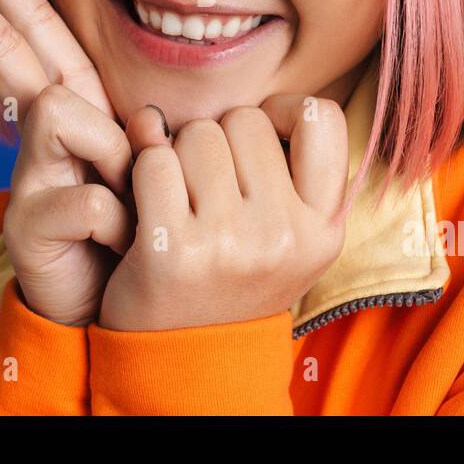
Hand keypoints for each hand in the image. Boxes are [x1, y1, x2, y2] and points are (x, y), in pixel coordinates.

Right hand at [0, 0, 159, 325]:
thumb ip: (145, 138)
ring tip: (128, 200)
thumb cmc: (138, 231)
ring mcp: (29, 177)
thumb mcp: (152, 172)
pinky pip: (90, 199)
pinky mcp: (27, 225)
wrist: (118, 310)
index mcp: (75, 109)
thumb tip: (143, 126)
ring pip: (61, 111)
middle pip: (5, 51)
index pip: (37, 34)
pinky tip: (118, 244)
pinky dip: (118, 222)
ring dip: (110, 153)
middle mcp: (44, 135)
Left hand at [99, 95, 349, 331]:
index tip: (258, 136)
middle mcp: (286, 235)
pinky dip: (141, 172)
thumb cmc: (229, 278)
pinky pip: (153, 160)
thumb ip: (273, 166)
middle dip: (216, 139)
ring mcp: (231, 242)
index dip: (282, 110)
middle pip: (243, 120)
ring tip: (177, 200)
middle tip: (204, 187)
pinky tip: (145, 206)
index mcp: (323, 229)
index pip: (319, 118)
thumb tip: (228, 101)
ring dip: (175, 154)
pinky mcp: (174, 249)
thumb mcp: (281, 236)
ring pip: (196, 134)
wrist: (182, 361)